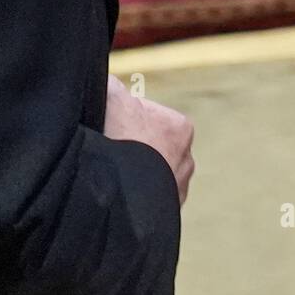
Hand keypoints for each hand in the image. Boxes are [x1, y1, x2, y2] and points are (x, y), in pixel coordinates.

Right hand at [103, 73, 194, 205]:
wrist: (128, 201)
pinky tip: (122, 193)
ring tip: (115, 176)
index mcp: (180, 127)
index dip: (121, 119)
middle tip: (110, 152)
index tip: (109, 129)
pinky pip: (147, 199)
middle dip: (130, 148)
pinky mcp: (168, 214)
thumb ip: (111, 84)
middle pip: (147, 144)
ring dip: (134, 174)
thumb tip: (108, 80)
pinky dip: (135, 197)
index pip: (144, 114)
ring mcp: (178, 189)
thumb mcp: (113, 101)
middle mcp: (187, 158)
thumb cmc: (124, 145)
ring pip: (148, 173)